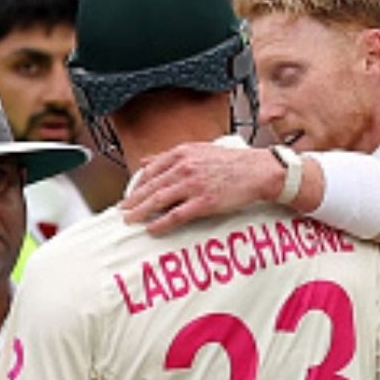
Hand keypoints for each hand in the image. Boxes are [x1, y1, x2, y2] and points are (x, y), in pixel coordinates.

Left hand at [120, 144, 279, 236]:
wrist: (258, 171)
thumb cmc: (231, 162)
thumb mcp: (198, 150)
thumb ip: (170, 156)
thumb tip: (145, 160)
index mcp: (182, 154)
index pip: (150, 170)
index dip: (136, 185)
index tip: (128, 196)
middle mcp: (184, 167)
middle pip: (151, 187)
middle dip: (133, 201)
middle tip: (122, 212)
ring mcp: (193, 185)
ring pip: (159, 201)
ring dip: (141, 213)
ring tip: (130, 221)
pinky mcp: (204, 202)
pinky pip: (176, 216)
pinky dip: (161, 223)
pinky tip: (152, 229)